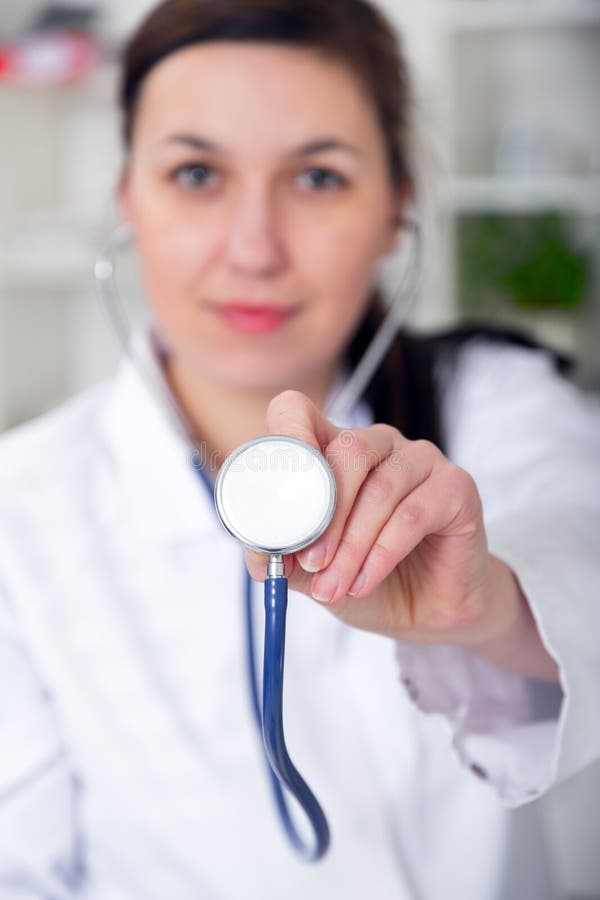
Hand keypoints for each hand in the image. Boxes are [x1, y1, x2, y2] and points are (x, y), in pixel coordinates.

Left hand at [244, 390, 558, 680]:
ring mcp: (420, 459)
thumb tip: (254, 546)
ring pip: (379, 488)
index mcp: (334, 450)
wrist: (431, 611)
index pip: (298, 412)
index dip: (285, 436)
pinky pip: (414, 514)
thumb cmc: (368, 577)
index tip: (276, 488)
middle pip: (346, 451)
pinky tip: (365, 580)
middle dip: (323, 516)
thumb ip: (280, 555)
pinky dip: (382, 553)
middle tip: (310, 564)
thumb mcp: (311, 572)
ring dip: (351, 545)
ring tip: (334, 586)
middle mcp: (378, 444)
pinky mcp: (456, 486)